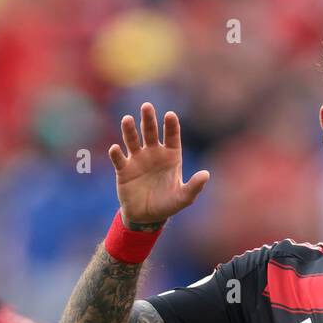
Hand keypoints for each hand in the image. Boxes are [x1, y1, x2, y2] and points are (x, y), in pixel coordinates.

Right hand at [109, 102, 209, 225]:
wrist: (147, 216)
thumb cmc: (168, 204)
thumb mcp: (183, 198)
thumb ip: (194, 186)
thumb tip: (206, 175)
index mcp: (171, 156)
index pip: (172, 136)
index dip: (171, 126)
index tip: (170, 115)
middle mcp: (153, 153)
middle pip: (150, 132)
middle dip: (148, 119)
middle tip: (147, 106)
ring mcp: (137, 159)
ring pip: (132, 140)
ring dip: (129, 130)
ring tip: (127, 119)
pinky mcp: (123, 170)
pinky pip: (119, 159)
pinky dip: (116, 154)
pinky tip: (116, 149)